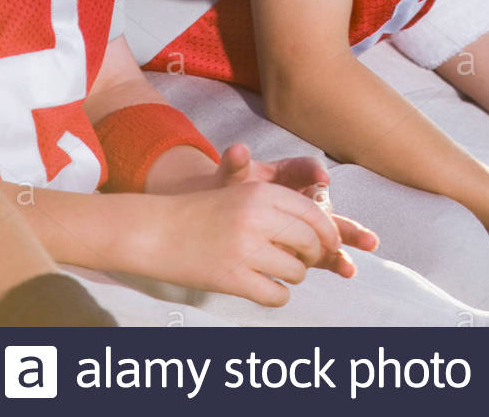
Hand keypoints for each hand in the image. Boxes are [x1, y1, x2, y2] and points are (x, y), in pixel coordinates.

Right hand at [147, 180, 354, 306]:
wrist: (157, 230)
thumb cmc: (203, 213)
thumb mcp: (244, 195)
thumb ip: (281, 209)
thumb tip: (323, 235)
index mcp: (262, 192)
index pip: (314, 214)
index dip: (328, 232)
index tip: (330, 244)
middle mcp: (257, 217)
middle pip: (310, 243)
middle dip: (313, 256)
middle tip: (303, 260)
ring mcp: (245, 249)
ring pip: (296, 271)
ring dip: (293, 276)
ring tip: (278, 272)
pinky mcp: (232, 278)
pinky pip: (276, 294)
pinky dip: (277, 295)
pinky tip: (266, 287)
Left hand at [214, 145, 377, 275]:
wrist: (222, 219)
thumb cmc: (230, 193)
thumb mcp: (231, 178)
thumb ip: (235, 165)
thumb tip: (238, 150)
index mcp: (286, 175)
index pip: (304, 168)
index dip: (313, 171)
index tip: (321, 177)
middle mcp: (301, 197)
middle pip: (324, 201)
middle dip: (340, 210)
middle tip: (355, 210)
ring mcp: (304, 224)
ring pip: (331, 227)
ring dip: (349, 235)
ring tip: (370, 243)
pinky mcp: (305, 245)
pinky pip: (323, 251)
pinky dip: (336, 259)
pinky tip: (348, 269)